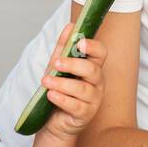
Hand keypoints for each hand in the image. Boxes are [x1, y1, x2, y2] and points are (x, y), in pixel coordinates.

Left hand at [38, 22, 107, 140]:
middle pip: (92, 70)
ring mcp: (94, 99)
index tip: (79, 43)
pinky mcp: (86, 114)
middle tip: (55, 63)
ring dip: (62, 84)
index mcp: (92, 67)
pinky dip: (62, 99)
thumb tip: (70, 26)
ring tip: (46, 81)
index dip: (92, 47)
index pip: (101, 53)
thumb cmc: (59, 90)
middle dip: (73, 65)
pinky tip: (51, 95)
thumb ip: (64, 47)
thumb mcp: (58, 66)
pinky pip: (76, 106)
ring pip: (83, 89)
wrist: (52, 120)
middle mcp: (97, 82)